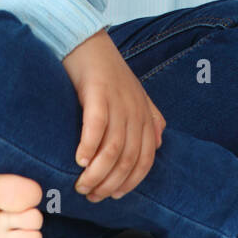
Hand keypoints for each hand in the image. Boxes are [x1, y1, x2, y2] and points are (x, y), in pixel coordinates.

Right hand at [61, 28, 165, 201]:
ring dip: (97, 174)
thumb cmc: (106, 70)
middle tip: (91, 195)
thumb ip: (149, 118)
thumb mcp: (134, 94)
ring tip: (82, 185)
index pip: (145, 160)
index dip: (130, 183)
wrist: (87, 40)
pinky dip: (88, 147)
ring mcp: (118, 102)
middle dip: (110, 184)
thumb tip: (159, 144)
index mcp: (145, 115)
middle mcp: (135, 111)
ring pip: (113, 150)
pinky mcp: (98, 93)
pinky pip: (96, 128)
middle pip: (128, 160)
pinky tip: (79, 160)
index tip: (112, 197)